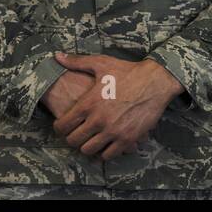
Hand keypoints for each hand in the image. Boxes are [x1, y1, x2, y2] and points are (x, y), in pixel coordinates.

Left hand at [51, 53, 182, 160]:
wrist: (155, 82)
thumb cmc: (127, 71)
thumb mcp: (101, 64)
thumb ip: (77, 62)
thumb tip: (57, 56)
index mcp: (88, 103)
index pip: (62, 126)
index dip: (59, 128)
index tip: (63, 126)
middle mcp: (98, 120)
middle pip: (73, 141)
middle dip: (72, 138)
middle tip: (76, 134)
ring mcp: (113, 131)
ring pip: (89, 150)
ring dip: (87, 146)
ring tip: (90, 139)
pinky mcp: (127, 139)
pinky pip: (108, 155)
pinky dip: (105, 152)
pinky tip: (106, 143)